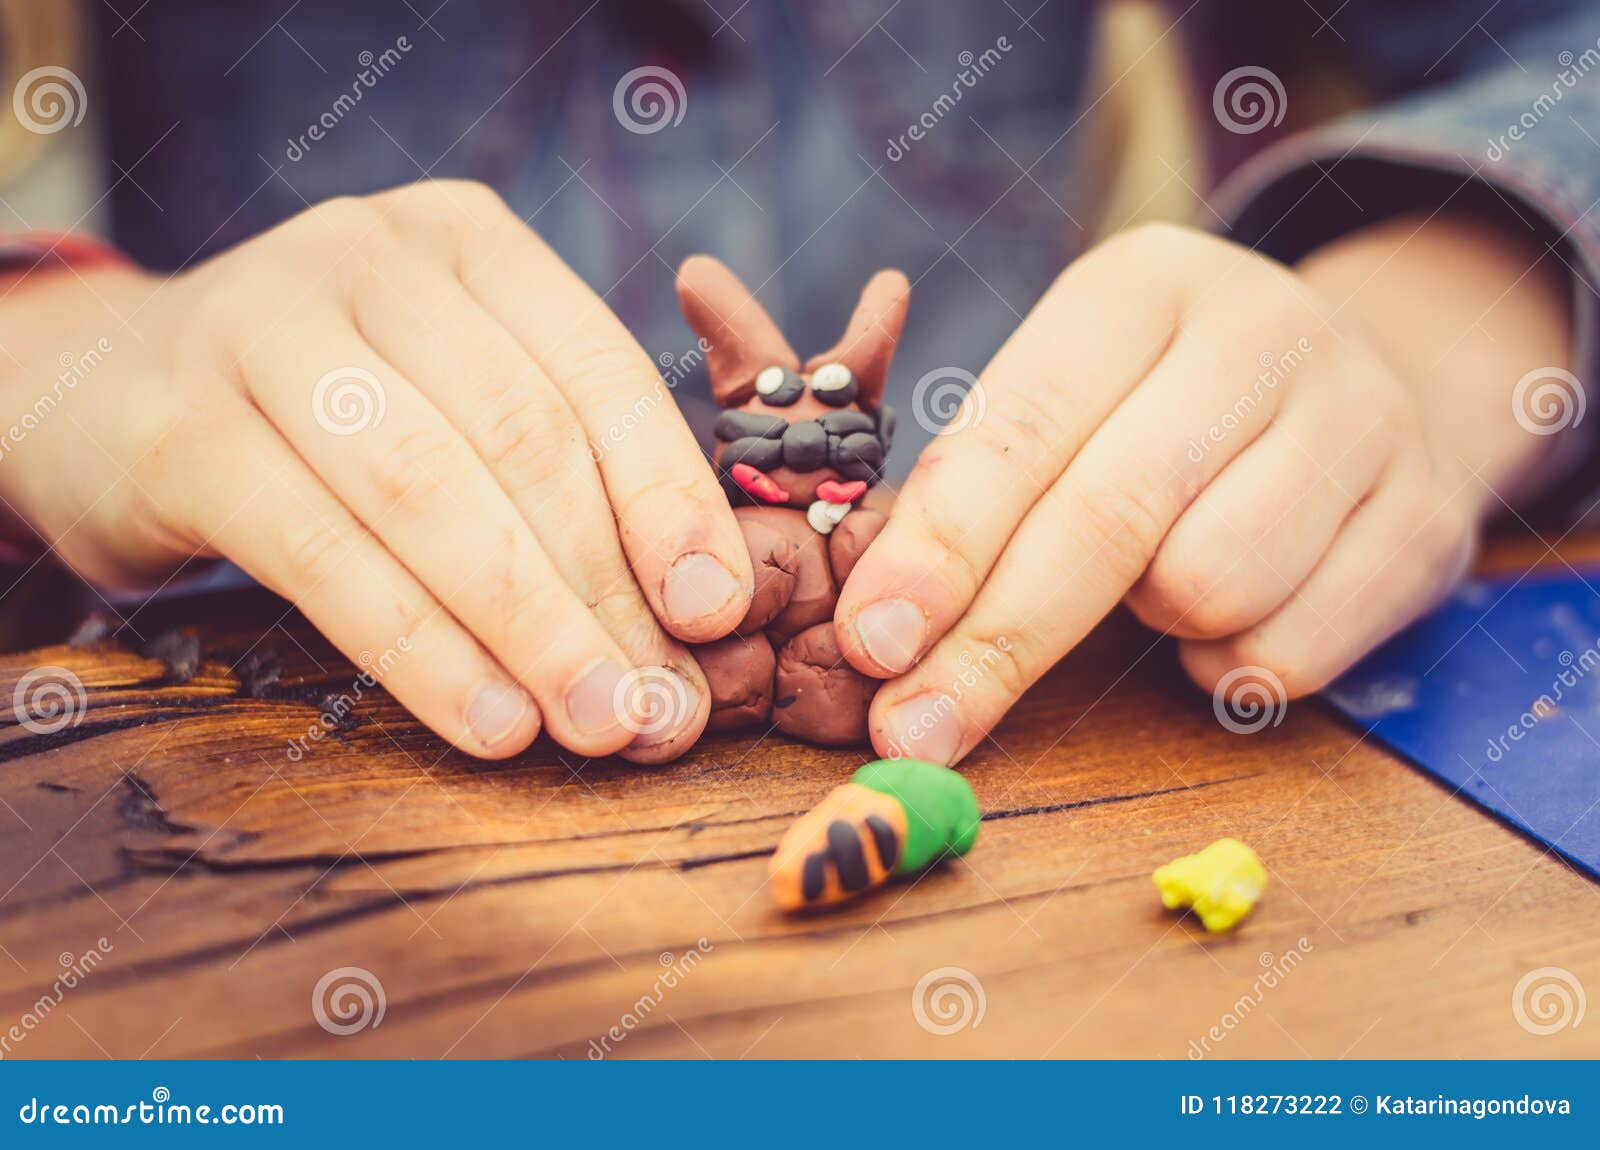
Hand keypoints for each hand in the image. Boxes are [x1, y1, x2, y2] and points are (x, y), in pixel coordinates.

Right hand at [0, 182, 755, 761]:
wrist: (112, 390)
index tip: (719, 614)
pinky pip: (323, 552)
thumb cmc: (331, 412)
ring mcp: (263, 328)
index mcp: (467, 240)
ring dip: (529, 626)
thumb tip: (699, 613)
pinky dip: (419, 649)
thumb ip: (564, 470)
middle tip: (661, 709)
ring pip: (429, 492)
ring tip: (595, 726)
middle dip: (606, 588)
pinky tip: (489, 722)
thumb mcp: (452, 395)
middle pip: (523, 437)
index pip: (597, 372)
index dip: (669, 500)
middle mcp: (368, 256)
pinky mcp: (183, 428)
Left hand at [833, 218, 1571, 763]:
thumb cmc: (1167, 411)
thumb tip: (881, 631)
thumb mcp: (1072, 397)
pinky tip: (1230, 618)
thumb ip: (979, 488)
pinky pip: (1287, 651)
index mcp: (1141, 285)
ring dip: (1152, 624)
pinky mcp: (1426, 519)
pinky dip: (1230, 663)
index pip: (1021, 428)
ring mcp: (1363, 418)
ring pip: (1207, 588)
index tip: (871, 645)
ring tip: (1158, 584)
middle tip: (917, 729)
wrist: (1378, 386)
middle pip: (1107, 518)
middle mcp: (1261, 330)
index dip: (940, 549)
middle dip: (996, 642)